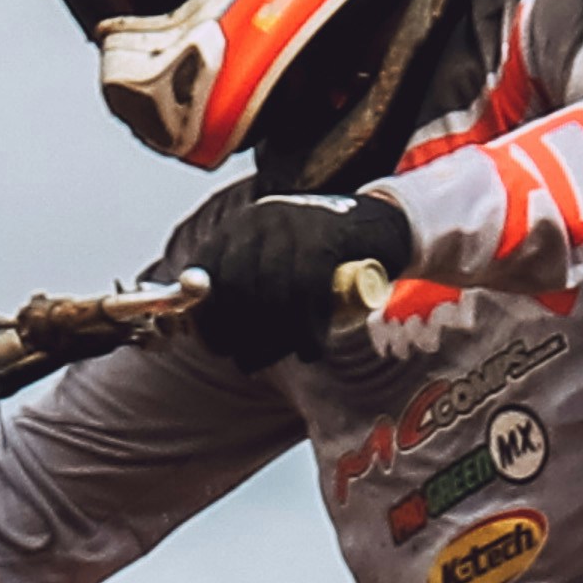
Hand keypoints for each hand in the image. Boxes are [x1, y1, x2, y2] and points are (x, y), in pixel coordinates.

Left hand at [189, 190, 414, 368]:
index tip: (218, 347)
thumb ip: (240, 289)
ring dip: (273, 339)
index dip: (207, 316)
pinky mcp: (327, 237)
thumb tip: (209, 332)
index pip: (205, 272)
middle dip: (239, 333)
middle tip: (247, 362)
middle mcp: (259, 220)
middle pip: (237, 287)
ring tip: (278, 360)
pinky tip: (310, 350)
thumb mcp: (273, 262)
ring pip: (272, 294)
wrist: (377, 224)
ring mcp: (293, 225)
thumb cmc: (318, 256)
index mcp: (238, 227)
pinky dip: (307, 330)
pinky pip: (307, 293)